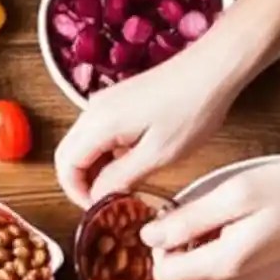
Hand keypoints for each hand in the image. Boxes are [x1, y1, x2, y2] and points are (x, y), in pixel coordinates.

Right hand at [54, 33, 247, 207]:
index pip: (65, 165)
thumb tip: (97, 197)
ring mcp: (105, 103)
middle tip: (108, 203)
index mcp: (98, 123)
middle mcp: (93, 110)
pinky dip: (107, 154)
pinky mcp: (118, 101)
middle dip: (82, 183)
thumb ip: (120, 178)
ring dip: (96, 169)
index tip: (98, 210)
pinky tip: (133, 163)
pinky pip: (99, 133)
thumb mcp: (158, 154)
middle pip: (69, 154)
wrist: (214, 68)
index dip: (76, 193)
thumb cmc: (192, 109)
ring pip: (84, 144)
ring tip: (125, 187)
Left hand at [141, 158, 279, 279]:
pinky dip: (216, 247)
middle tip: (192, 209)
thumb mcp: (238, 194)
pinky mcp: (258, 277)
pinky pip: (221, 267)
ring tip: (216, 212)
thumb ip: (190, 220)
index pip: (162, 276)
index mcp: (223, 266)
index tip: (167, 217)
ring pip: (198, 271)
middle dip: (173, 246)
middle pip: (178, 276)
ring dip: (194, 245)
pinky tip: (234, 221)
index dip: (156, 247)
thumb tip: (149, 237)